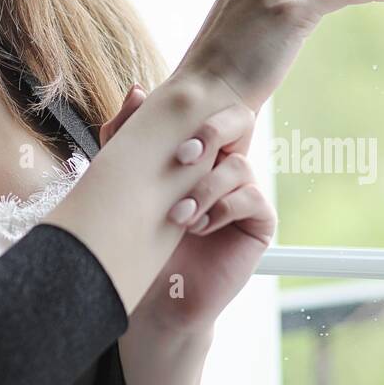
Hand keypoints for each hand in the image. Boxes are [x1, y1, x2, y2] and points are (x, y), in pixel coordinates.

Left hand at [103, 86, 276, 335]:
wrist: (153, 293)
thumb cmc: (139, 237)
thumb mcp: (126, 181)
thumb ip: (125, 136)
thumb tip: (137, 91)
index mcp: (197, 150)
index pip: (207, 115)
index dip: (196, 114)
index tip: (169, 133)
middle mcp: (222, 165)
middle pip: (237, 124)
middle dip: (211, 133)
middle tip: (183, 156)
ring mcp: (242, 191)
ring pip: (238, 165)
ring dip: (206, 186)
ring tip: (179, 214)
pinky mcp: (258, 221)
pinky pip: (252, 197)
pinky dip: (223, 208)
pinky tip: (199, 227)